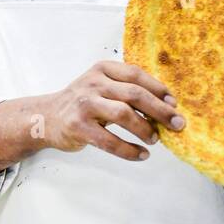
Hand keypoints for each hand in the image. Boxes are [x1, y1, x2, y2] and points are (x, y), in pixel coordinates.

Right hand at [44, 60, 184, 161]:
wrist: (46, 117)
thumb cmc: (81, 103)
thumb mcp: (100, 86)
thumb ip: (125, 90)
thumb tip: (165, 106)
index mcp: (102, 69)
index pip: (136, 75)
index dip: (158, 89)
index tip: (174, 104)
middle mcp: (93, 83)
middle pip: (134, 94)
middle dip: (160, 110)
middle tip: (177, 124)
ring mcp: (84, 104)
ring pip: (124, 114)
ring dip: (145, 129)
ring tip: (155, 139)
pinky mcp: (78, 127)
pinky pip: (109, 141)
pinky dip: (129, 150)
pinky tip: (141, 154)